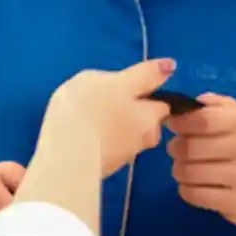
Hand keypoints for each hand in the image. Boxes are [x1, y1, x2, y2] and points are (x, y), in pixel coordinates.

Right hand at [43, 58, 176, 176]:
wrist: (65, 153)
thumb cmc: (89, 108)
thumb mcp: (114, 80)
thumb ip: (140, 75)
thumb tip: (169, 67)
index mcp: (151, 114)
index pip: (163, 104)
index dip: (150, 94)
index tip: (132, 89)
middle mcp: (145, 138)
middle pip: (147, 124)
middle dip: (134, 115)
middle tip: (108, 102)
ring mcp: (125, 156)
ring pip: (127, 137)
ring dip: (116, 129)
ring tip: (90, 118)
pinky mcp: (105, 168)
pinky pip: (107, 149)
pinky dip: (100, 142)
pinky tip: (80, 134)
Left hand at [168, 93, 235, 228]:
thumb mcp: (231, 121)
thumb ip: (211, 106)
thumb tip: (195, 101)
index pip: (202, 118)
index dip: (180, 122)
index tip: (174, 126)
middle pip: (189, 147)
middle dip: (176, 149)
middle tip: (178, 151)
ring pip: (188, 171)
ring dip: (179, 170)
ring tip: (187, 169)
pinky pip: (194, 194)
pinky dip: (186, 191)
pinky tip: (195, 187)